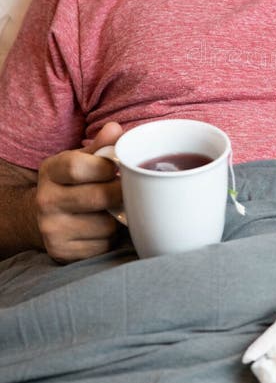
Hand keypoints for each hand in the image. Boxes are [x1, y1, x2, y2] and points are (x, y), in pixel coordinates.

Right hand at [36, 121, 123, 262]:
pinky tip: (102, 228)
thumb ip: (100, 146)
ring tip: (112, 210)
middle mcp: (46, 201)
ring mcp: (52, 230)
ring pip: (105, 225)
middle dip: (120, 193)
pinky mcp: (62, 253)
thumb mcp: (80, 159)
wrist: (42, 218)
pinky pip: (102, 246)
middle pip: (97, 197)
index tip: (116, 169)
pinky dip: (109, 239)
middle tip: (127, 190)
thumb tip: (116, 130)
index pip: (78, 166)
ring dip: (117, 219)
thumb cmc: (72, 183)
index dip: (106, 167)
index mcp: (50, 171)